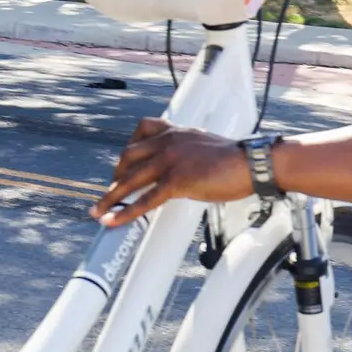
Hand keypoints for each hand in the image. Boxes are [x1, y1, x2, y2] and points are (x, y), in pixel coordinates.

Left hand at [92, 117, 252, 227]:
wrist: (254, 163)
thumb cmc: (235, 159)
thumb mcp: (203, 146)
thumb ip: (185, 152)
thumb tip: (178, 169)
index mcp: (176, 131)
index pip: (142, 130)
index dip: (128, 149)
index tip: (122, 164)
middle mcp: (168, 142)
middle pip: (128, 157)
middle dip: (116, 176)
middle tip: (110, 193)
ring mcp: (170, 160)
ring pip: (130, 180)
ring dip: (110, 197)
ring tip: (97, 211)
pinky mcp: (176, 181)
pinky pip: (144, 200)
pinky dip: (125, 212)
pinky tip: (112, 221)